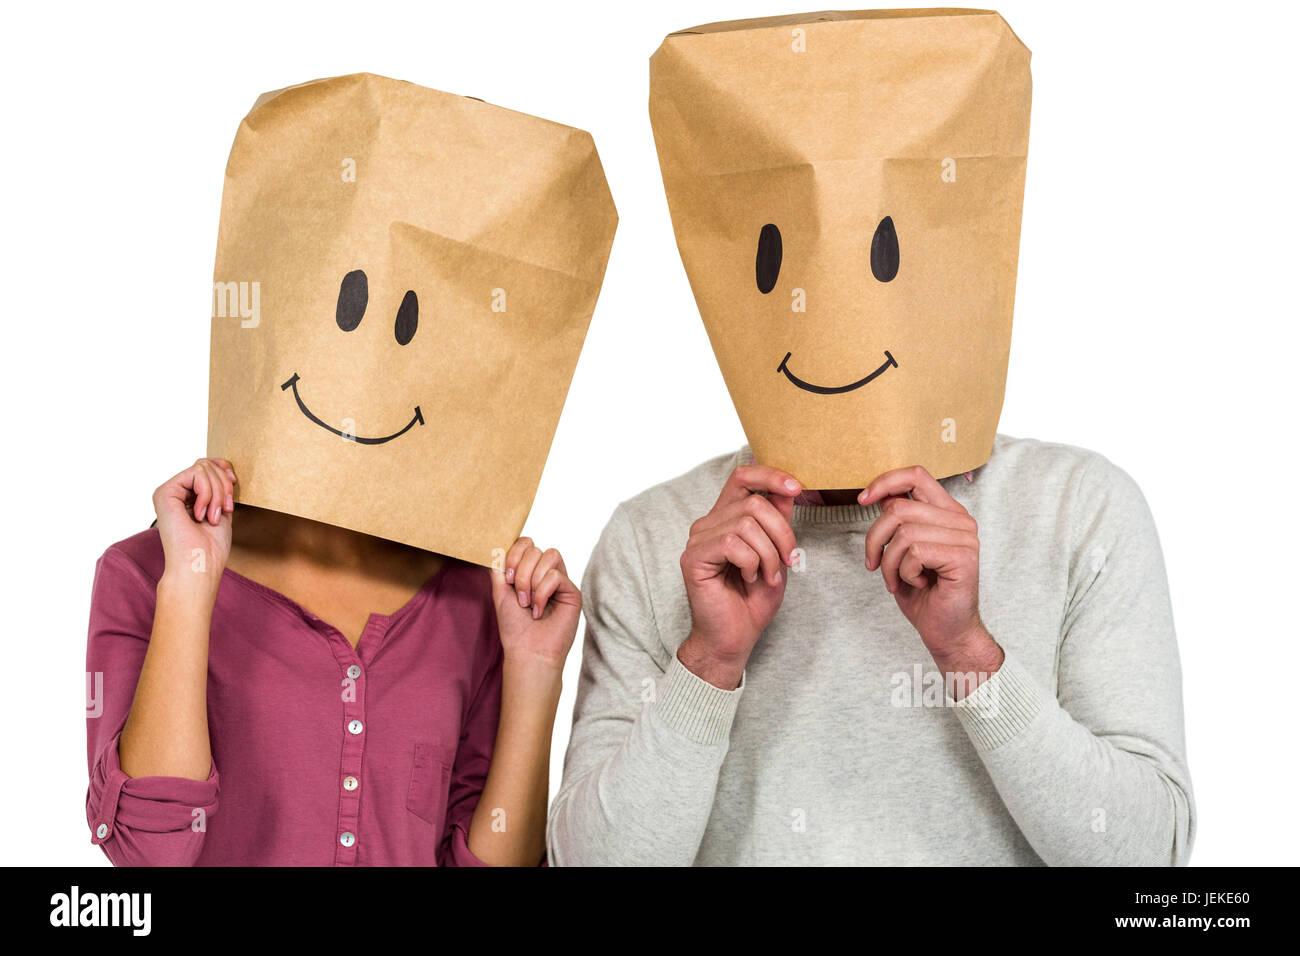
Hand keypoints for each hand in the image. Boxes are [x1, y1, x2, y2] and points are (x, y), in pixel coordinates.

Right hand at [152, 458, 236, 596]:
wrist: (199, 564)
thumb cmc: (211, 546)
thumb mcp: (221, 509)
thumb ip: (218, 488)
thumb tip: (223, 466)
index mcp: (186, 496)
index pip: (206, 466)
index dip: (223, 469)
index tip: (234, 483)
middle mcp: (175, 492)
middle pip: (206, 465)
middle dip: (223, 486)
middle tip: (224, 510)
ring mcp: (168, 492)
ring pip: (203, 468)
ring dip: (217, 493)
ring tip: (214, 516)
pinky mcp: (164, 493)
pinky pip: (196, 474)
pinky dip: (208, 493)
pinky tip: (203, 514)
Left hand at [492, 537, 580, 671]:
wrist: (527, 651)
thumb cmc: (514, 627)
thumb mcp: (500, 593)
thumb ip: (499, 568)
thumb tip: (499, 548)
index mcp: (529, 572)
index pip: (526, 544)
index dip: (514, 553)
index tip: (506, 577)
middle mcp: (546, 574)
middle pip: (535, 549)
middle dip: (521, 572)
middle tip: (519, 597)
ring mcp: (560, 582)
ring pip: (549, 555)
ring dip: (532, 580)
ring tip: (528, 603)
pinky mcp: (572, 592)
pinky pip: (556, 575)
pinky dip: (542, 592)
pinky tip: (539, 610)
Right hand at [678, 465, 800, 688]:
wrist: (734, 638)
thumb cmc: (753, 600)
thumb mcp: (776, 554)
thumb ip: (778, 521)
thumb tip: (789, 488)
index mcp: (725, 518)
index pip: (742, 476)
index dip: (769, 474)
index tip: (796, 487)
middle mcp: (708, 524)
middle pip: (754, 502)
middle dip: (782, 532)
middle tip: (789, 560)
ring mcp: (697, 540)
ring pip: (746, 523)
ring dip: (769, 554)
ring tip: (768, 576)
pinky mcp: (692, 558)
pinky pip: (732, 543)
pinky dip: (751, 563)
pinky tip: (749, 579)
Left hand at [860, 466, 1002, 683]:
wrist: (946, 631)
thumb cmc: (923, 593)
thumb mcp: (902, 550)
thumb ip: (898, 521)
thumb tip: (879, 497)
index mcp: (947, 512)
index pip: (916, 474)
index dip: (884, 482)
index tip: (862, 500)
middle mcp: (960, 520)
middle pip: (899, 507)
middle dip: (875, 538)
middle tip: (874, 564)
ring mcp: (966, 537)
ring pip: (903, 532)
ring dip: (889, 562)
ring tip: (897, 580)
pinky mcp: (964, 556)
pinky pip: (914, 552)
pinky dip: (903, 572)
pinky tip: (917, 584)